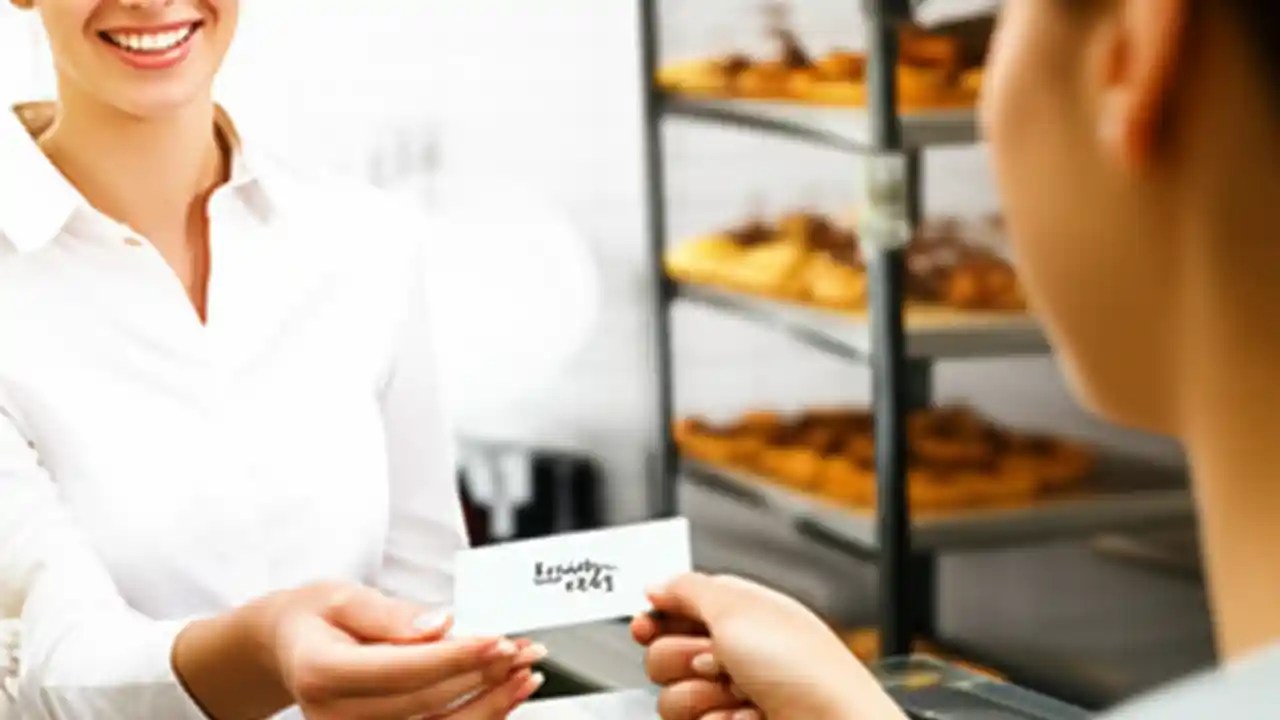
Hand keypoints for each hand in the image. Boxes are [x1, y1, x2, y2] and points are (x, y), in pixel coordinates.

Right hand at [176, 582, 546, 718]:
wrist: (289, 646)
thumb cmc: (317, 616)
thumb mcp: (344, 595)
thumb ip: (390, 613)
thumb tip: (440, 626)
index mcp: (320, 672)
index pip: (400, 670)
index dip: (455, 657)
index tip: (499, 640)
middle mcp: (333, 715)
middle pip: (424, 703)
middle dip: (482, 676)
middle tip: (525, 650)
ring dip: (490, 704)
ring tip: (525, 675)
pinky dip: (476, 717)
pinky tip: (504, 697)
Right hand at [631, 573, 906, 719]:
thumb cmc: (807, 669)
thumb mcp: (740, 608)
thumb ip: (688, 589)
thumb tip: (656, 583)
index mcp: (738, 614)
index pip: (676, 609)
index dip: (656, 617)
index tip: (645, 625)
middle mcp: (731, 654)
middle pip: (663, 653)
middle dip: (683, 657)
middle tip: (717, 659)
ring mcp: (728, 697)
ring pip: (670, 696)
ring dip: (702, 694)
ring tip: (740, 693)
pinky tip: (745, 717)